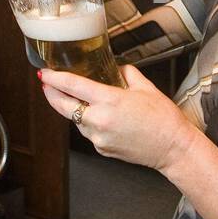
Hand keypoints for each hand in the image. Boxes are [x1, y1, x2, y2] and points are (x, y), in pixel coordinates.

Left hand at [38, 64, 195, 173]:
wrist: (173, 147)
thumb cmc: (163, 118)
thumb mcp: (146, 87)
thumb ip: (127, 74)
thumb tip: (117, 70)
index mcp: (109, 101)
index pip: (72, 86)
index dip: (54, 78)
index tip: (44, 73)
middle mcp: (99, 120)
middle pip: (63, 106)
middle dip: (51, 94)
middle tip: (46, 85)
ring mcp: (98, 137)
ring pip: (76, 120)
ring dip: (74, 109)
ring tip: (78, 100)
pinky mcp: (101, 149)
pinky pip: (88, 132)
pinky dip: (89, 123)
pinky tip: (101, 118)